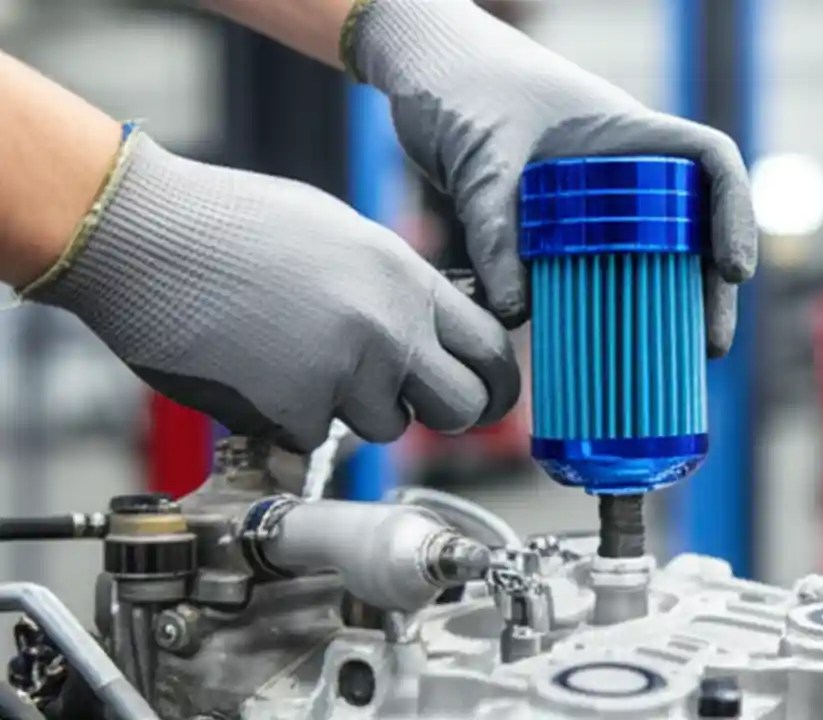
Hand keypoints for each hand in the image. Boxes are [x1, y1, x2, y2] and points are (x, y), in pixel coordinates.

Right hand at [28, 133, 518, 451]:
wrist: (143, 234)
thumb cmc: (232, 223)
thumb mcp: (342, 236)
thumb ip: (393, 288)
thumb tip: (425, 328)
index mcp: (407, 278)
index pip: (492, 349)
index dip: (494, 382)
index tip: (486, 396)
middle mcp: (390, 328)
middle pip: (463, 408)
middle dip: (436, 411)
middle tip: (398, 396)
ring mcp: (346, 373)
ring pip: (383, 426)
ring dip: (350, 409)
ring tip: (296, 357)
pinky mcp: (296, 412)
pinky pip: (314, 438)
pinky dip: (289, 420)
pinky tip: (255, 372)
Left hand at [344, 0, 757, 355]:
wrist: (421, 76)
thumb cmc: (463, 89)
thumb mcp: (483, 161)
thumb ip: (495, 232)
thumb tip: (518, 314)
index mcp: (626, 133)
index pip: (710, 163)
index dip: (735, 215)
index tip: (735, 271)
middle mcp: (621, 168)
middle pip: (692, 227)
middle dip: (708, 287)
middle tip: (710, 346)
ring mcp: (593, 199)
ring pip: (650, 256)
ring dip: (666, 306)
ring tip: (676, 362)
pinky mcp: (558, 226)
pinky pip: (598, 270)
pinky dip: (607, 308)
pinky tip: (605, 349)